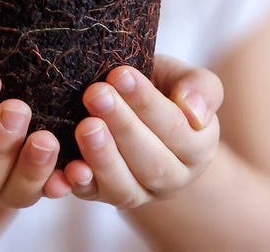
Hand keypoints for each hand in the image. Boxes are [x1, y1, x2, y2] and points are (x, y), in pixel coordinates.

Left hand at [64, 55, 222, 208]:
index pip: (175, 128)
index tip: (121, 74)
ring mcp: (139, 191)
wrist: (137, 105)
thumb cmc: (163, 86)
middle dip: (121, 126)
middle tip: (96, 94)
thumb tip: (194, 112)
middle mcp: (172, 178)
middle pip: (150, 161)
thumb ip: (201, 88)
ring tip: (86, 126)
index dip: (146, 102)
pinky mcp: (105, 195)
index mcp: (198, 147)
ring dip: (102, 157)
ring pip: (123, 187)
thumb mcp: (185, 78)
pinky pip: (92, 197)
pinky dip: (79, 185)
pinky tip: (68, 168)